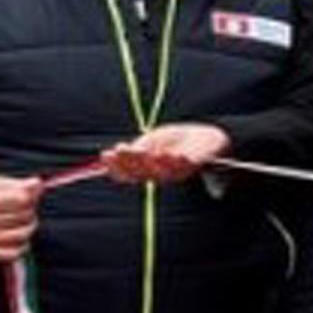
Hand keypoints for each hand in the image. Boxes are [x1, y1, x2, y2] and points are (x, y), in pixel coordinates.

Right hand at [0, 174, 41, 261]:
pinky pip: (14, 253)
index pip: (20, 199)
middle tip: (23, 205)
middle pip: (23, 215)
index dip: (29, 195)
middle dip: (30, 208)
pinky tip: (15, 233)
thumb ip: (12, 184)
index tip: (26, 193)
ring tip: (22, 218)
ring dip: (29, 225)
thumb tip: (38, 183)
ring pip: (22, 234)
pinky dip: (22, 243)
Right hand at [103, 123, 230, 184]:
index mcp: (148, 168)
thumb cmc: (178, 141)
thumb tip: (115, 152)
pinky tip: (172, 155)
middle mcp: (160, 174)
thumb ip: (140, 147)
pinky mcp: (194, 166)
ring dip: (153, 162)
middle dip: (129, 161)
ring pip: (162, 172)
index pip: (127, 172)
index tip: (105, 155)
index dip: (116, 166)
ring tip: (143, 152)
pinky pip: (185, 166)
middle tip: (120, 150)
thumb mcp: (155, 139)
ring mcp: (177, 172)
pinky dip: (179, 161)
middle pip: (141, 172)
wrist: (208, 138)